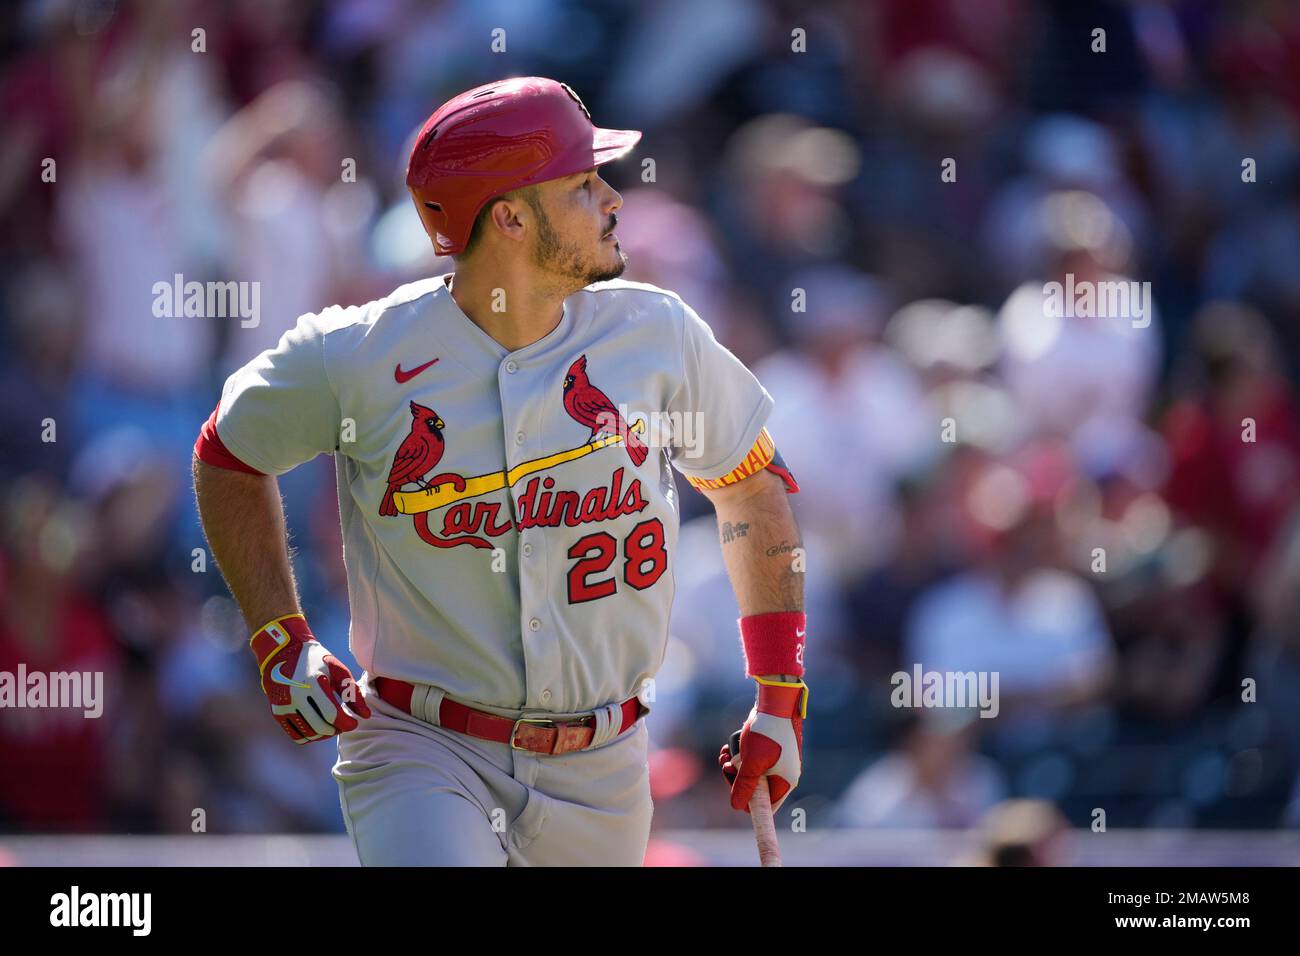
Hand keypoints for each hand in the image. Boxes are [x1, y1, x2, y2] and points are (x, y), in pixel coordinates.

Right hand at [250, 614, 370, 743]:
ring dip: (325, 734)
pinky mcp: (277, 713)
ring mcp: (283, 706)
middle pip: (321, 726)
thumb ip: (352, 692)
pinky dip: (310, 736)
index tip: (354, 723)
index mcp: (312, 683)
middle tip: (344, 723)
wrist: (283, 653)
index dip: (346, 723)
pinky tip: (319, 728)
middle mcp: (295, 696)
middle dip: (337, 729)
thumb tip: (365, 716)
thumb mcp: (338, 670)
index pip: (331, 714)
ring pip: (309, 734)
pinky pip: (296, 735)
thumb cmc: (316, 660)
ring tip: (333, 725)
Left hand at [719, 677, 805, 812]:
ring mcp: (778, 761)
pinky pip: (752, 760)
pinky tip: (728, 748)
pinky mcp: (770, 749)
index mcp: (786, 782)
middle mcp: (784, 774)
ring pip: (751, 773)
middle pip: (755, 789)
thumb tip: (737, 806)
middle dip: (736, 778)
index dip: (746, 799)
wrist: (776, 701)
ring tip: (725, 754)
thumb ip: (745, 785)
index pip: (765, 805)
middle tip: (725, 765)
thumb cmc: (767, 731)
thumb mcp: (752, 762)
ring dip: (735, 765)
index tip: (734, 784)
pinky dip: (740, 755)